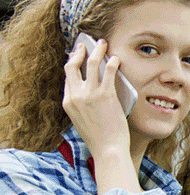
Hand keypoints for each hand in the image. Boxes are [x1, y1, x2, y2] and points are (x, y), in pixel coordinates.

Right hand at [62, 39, 130, 159]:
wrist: (108, 149)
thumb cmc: (100, 139)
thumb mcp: (82, 122)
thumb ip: (82, 107)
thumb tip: (89, 94)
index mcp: (68, 103)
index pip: (68, 78)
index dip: (73, 65)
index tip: (78, 57)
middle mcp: (76, 96)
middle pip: (73, 66)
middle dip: (79, 52)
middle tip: (86, 45)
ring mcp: (90, 95)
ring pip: (91, 63)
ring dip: (97, 51)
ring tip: (103, 44)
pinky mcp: (106, 95)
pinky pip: (108, 71)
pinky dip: (112, 62)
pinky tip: (116, 58)